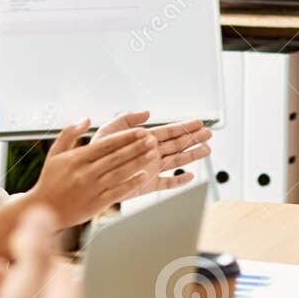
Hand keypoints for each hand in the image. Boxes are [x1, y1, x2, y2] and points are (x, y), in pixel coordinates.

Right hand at [31, 118, 157, 224]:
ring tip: (153, 153)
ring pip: (119, 173)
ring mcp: (92, 188)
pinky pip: (117, 192)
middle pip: (116, 157)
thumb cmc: (50, 180)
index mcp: (77, 158)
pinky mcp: (96, 203)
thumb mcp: (55, 154)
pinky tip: (144, 176)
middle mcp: (85, 172)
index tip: (140, 131)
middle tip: (153, 139)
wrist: (44, 210)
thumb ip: (69, 134)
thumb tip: (86, 119)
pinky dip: (131, 184)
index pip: (106, 144)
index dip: (125, 137)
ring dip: (138, 162)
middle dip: (136, 147)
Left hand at [95, 110, 211, 195]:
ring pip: (176, 161)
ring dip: (191, 155)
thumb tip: (147, 112)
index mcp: (143, 139)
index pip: (168, 131)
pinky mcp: (147, 186)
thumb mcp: (109, 130)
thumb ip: (126, 119)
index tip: (199, 122)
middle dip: (193, 138)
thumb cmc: (96, 153)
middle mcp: (150, 153)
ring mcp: (151, 169)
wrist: (89, 177)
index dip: (184, 126)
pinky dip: (179, 181)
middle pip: (177, 145)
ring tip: (207, 149)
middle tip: (209, 133)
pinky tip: (190, 176)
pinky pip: (167, 184)